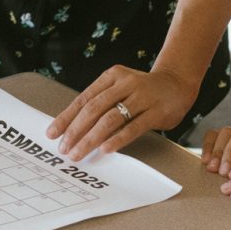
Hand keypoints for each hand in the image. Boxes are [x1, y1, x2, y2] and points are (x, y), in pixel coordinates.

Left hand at [48, 64, 198, 160]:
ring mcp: (142, 96)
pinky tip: (105, 150)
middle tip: (64, 149)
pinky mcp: (156, 111)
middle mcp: (125, 83)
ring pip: (110, 119)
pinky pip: (133, 127)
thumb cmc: (143, 90)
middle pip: (94, 109)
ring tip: (79, 153)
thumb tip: (73, 129)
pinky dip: (117, 139)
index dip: (67, 117)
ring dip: (92, 138)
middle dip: (76, 131)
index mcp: (111, 76)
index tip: (53, 133)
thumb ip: (101, 104)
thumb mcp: (120, 88)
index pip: (84, 98)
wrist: (177, 83)